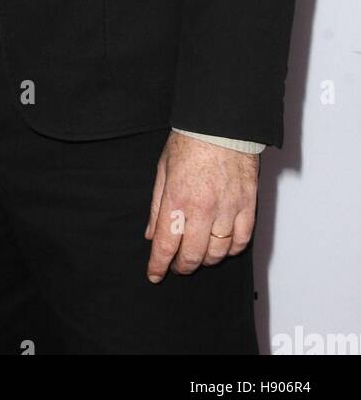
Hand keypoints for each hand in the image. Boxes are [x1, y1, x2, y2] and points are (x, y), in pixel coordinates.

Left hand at [144, 131, 258, 281]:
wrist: (222, 124)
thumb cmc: (190, 142)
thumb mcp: (163, 170)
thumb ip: (156, 205)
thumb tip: (151, 234)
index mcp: (177, 198)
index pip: (165, 243)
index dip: (158, 265)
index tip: (155, 275)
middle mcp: (203, 208)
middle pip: (192, 255)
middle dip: (181, 266)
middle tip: (176, 265)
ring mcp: (228, 209)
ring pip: (218, 253)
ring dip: (206, 260)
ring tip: (198, 255)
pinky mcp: (248, 206)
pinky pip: (242, 240)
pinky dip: (232, 250)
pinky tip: (222, 247)